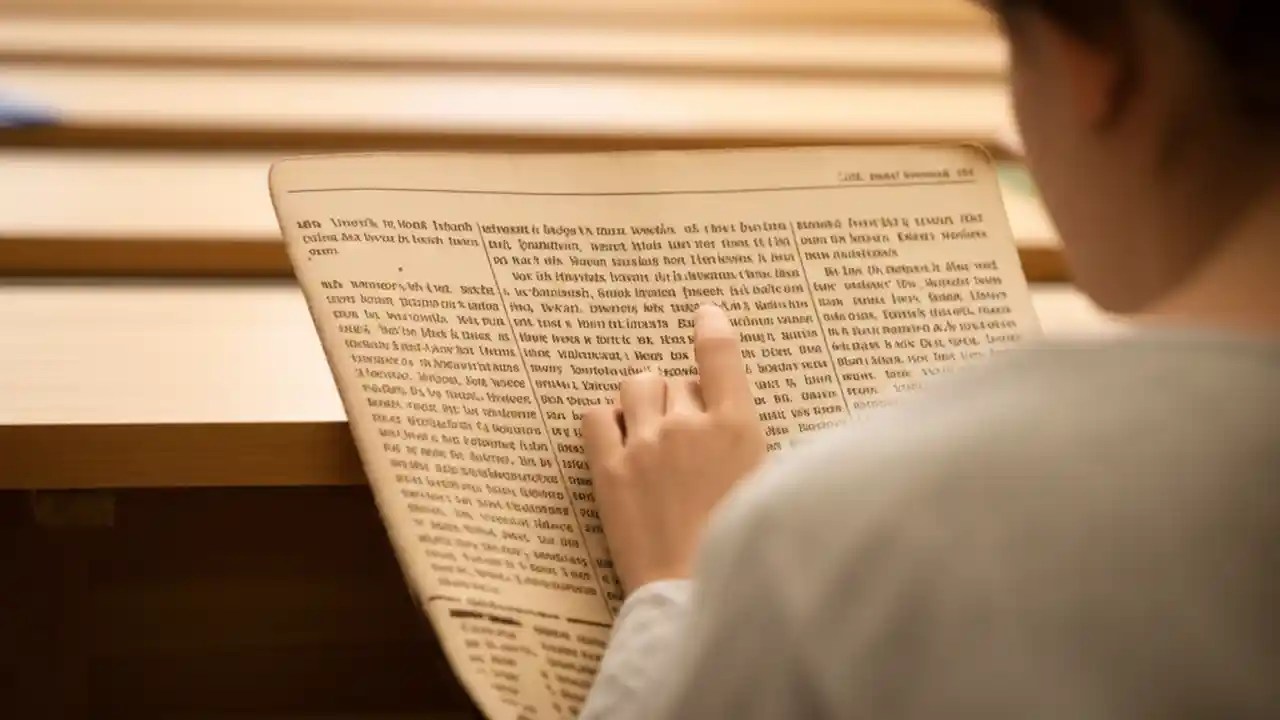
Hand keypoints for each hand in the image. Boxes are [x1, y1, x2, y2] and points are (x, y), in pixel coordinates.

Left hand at [582, 304, 766, 593]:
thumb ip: (744, 443)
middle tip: (684, 435)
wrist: (692, 593)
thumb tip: (725, 424)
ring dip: (643, 399)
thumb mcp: (765, 486)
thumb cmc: (738, 547)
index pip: (720, 355)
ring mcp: (645, 444)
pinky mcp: (608, 469)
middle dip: (681, 398)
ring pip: (636, 384)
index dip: (712, 328)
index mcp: (736, 427)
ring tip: (647, 429)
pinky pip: (594, 416)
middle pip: (677, 380)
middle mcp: (689, 426)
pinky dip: (605, 420)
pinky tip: (615, 440)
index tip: (706, 315)